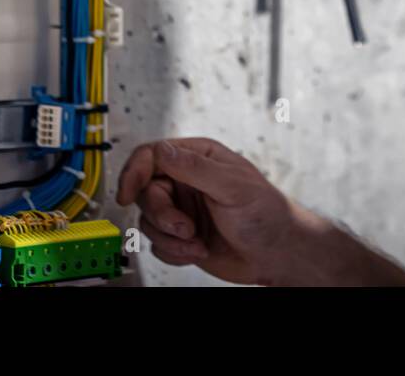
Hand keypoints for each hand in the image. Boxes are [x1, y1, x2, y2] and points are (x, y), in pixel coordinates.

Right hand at [115, 137, 319, 284]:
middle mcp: (186, 182)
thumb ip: (195, 167)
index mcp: (198, 158)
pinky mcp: (181, 237)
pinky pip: (157, 244)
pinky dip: (175, 252)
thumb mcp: (232, 185)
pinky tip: (199, 250)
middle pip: (146, 191)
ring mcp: (182, 210)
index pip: (152, 155)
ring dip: (170, 238)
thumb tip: (163, 150)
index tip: (127, 193)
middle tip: (183, 227)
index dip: (135, 172)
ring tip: (197, 242)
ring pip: (148, 220)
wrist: (277, 255)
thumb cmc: (266, 214)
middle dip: (162, 214)